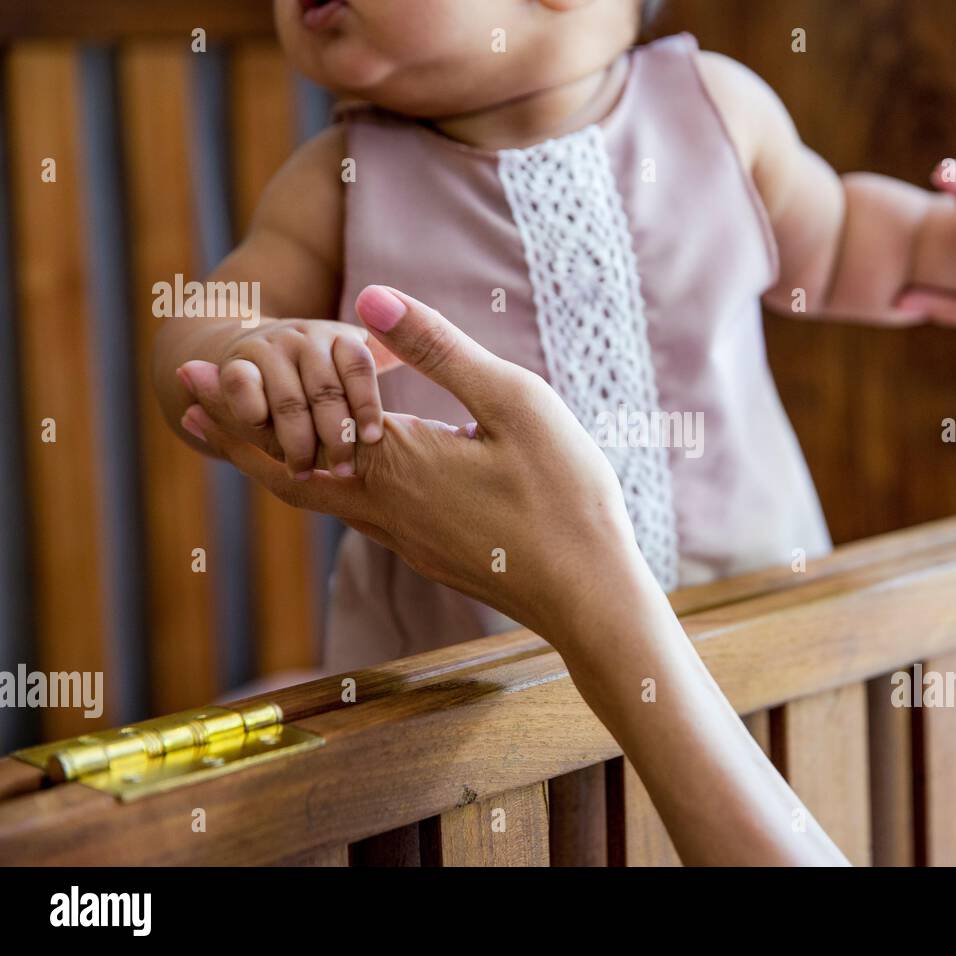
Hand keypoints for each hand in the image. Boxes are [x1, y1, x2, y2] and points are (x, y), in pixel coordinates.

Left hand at [178, 287, 654, 645]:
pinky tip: (349, 473)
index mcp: (394, 462)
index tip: (189, 374)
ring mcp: (405, 539)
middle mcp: (383, 507)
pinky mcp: (428, 554)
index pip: (290, 428)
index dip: (234, 402)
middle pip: (284, 475)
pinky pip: (358, 515)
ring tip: (256, 437)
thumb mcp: (512, 401)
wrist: (588, 592)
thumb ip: (438, 350)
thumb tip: (367, 299)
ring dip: (278, 464)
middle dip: (237, 437)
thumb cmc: (562, 492)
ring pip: (320, 499)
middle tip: (191, 408)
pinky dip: (327, 486)